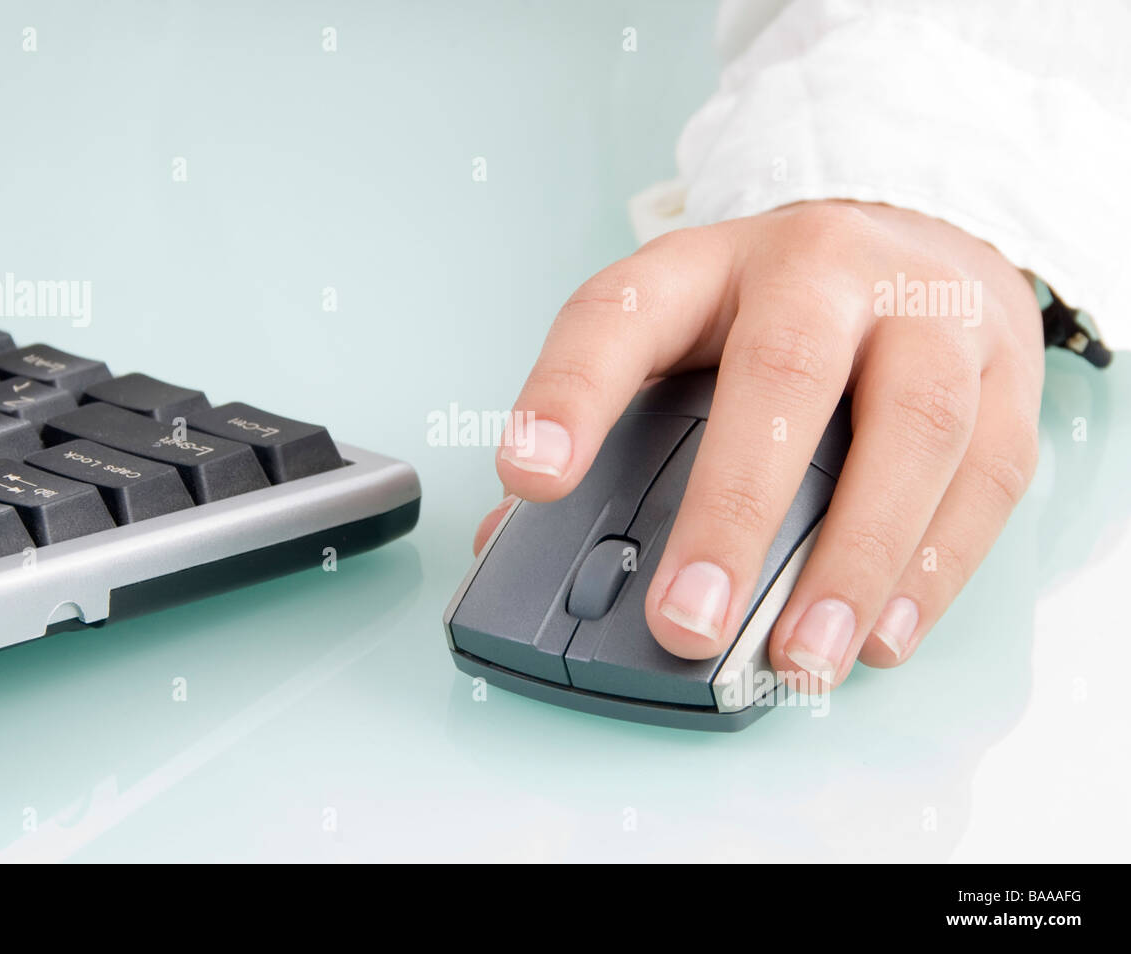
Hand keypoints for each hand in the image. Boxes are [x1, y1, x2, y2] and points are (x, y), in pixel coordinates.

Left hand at [477, 201, 1043, 688]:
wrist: (914, 242)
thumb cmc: (773, 312)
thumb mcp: (675, 337)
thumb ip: (605, 430)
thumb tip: (516, 543)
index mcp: (707, 265)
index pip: (621, 313)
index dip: (570, 395)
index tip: (530, 476)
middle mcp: (823, 268)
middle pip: (785, 370)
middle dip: (734, 508)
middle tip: (688, 622)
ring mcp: (929, 311)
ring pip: (912, 424)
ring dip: (856, 558)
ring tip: (800, 659)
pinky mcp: (1007, 372)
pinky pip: (986, 474)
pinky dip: (936, 567)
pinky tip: (881, 635)